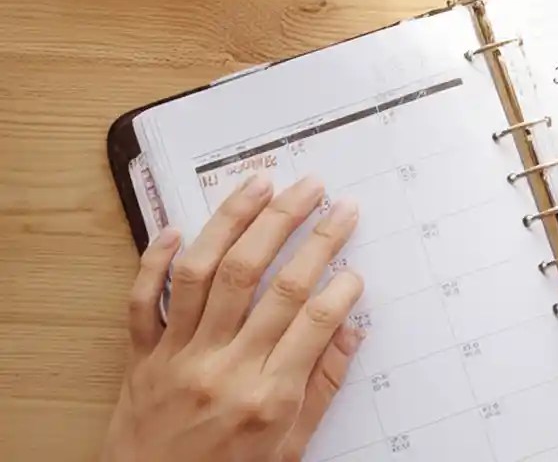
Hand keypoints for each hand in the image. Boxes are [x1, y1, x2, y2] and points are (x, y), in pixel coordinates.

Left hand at [102, 174, 364, 461]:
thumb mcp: (290, 447)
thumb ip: (322, 387)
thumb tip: (351, 331)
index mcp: (267, 396)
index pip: (314, 320)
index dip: (340, 283)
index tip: (356, 263)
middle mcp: (223, 369)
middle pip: (270, 282)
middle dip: (304, 229)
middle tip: (325, 194)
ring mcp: (178, 358)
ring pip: (210, 273)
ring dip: (239, 221)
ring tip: (266, 184)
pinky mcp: (141, 357)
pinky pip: (144, 299)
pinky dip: (157, 260)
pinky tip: (181, 226)